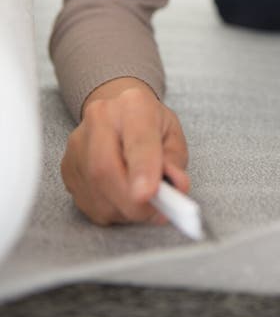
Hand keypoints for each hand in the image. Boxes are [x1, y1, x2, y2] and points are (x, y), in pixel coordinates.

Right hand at [61, 77, 189, 226]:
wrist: (119, 111)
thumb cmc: (150, 126)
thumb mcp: (173, 135)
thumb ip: (175, 161)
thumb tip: (175, 187)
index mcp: (134, 104)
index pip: (137, 139)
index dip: (143, 169)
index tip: (150, 193)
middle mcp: (99, 118)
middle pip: (106, 168)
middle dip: (132, 201)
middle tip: (156, 212)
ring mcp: (78, 143)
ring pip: (96, 191)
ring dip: (124, 209)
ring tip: (142, 200)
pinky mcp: (67, 167)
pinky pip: (87, 202)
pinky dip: (111, 210)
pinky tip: (122, 197)